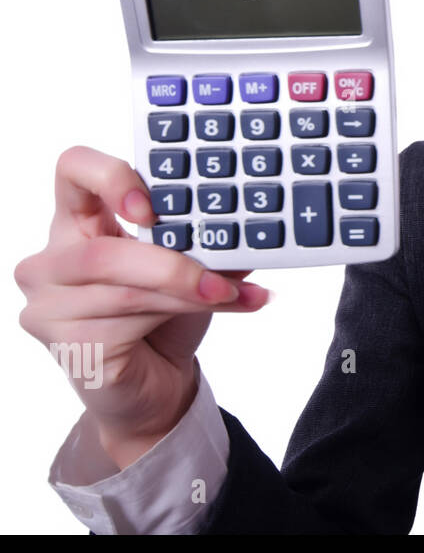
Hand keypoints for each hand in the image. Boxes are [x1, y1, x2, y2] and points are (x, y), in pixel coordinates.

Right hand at [14, 146, 272, 468]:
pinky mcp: (68, 345)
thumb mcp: (186, 264)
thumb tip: (245, 218)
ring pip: (124, 290)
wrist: (157, 383)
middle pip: (101, 252)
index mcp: (77, 222)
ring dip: (189, 292)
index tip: (152, 207)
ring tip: (238, 292)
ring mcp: (49, 306)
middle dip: (171, 264)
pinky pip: (129, 322)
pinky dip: (183, 311)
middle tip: (222, 274)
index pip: (73, 170)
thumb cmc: (165, 316)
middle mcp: (51, 260)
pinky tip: (226, 306)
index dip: (110, 178)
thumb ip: (201, 236)